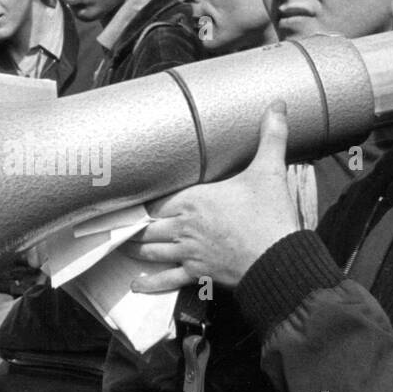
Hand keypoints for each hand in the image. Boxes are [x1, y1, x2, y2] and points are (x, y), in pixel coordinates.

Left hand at [123, 101, 299, 292]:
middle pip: (149, 226)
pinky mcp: (198, 274)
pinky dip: (151, 283)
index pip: (157, 201)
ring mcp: (189, 252)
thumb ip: (271, 136)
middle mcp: (185, 227)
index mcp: (194, 200)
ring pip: (152, 251)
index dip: (142, 202)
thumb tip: (278, 106)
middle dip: (132, 226)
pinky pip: (168, 280)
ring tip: (122, 246)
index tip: (128, 199)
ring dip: (136, 249)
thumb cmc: (270, 216)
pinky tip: (137, 285)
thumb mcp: (270, 170)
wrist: (278, 259)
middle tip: (114, 225)